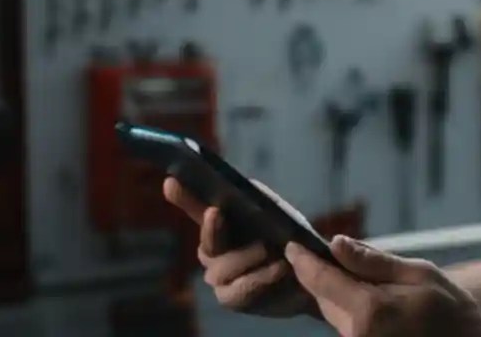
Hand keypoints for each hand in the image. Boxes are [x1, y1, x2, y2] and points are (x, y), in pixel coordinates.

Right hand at [163, 177, 316, 318]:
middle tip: (217, 212)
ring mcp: (218, 276)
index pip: (196, 207)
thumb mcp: (277, 214)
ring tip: (271, 250)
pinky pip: (238, 291)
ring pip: (221, 268)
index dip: (183, 195)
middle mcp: (213, 249)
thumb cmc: (288, 240)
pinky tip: (279, 269)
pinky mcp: (231, 298)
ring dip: (247, 258)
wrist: (308, 276)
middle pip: (206, 240)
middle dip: (211, 228)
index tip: (172, 181)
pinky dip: (260, 278)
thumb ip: (258, 201)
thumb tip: (245, 185)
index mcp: (220, 222)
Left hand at [285, 235, 480, 336]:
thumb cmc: (452, 310)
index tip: (292, 245)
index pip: (321, 280)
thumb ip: (374, 262)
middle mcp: (355, 335)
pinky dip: (351, 310)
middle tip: (332, 254)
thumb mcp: (420, 274)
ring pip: (334, 314)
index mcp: (369, 311)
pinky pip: (347, 327)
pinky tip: (372, 301)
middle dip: (325, 276)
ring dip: (339, 294)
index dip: (304, 261)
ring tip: (362, 279)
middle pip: (323, 299)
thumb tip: (336, 244)